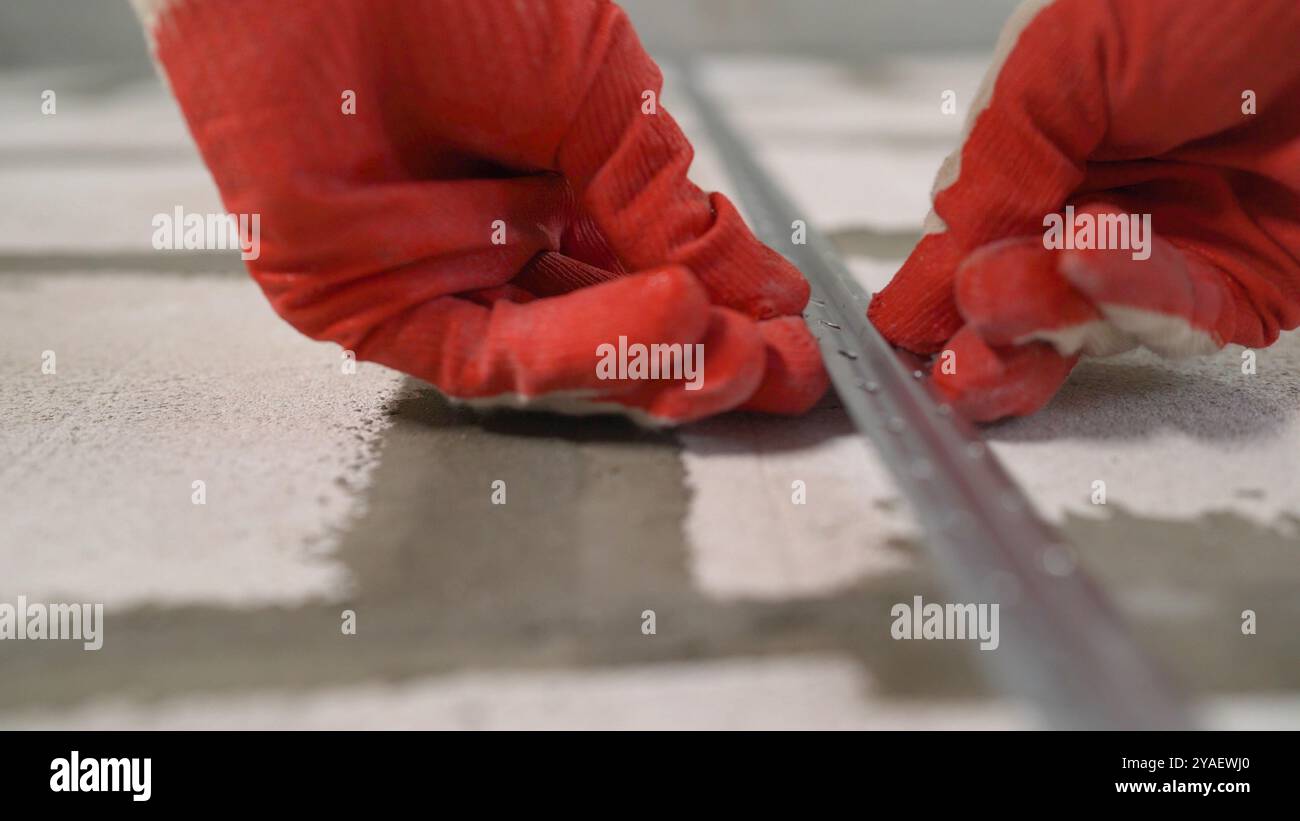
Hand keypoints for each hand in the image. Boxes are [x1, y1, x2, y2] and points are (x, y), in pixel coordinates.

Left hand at [136, 0, 827, 424]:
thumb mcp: (602, 102)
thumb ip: (672, 208)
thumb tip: (769, 291)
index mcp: (558, 193)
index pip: (655, 284)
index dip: (732, 322)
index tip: (802, 351)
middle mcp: (501, 248)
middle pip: (609, 342)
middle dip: (703, 364)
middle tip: (778, 372)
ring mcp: (437, 281)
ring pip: (556, 365)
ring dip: (652, 364)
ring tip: (729, 348)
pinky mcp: (368, 307)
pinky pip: (482, 358)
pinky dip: (575, 352)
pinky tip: (660, 321)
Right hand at [868, 0, 1299, 420]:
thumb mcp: (1063, 53)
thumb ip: (995, 159)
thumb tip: (943, 254)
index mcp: (1038, 144)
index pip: (965, 240)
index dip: (930, 292)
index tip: (902, 333)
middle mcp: (1096, 203)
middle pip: (1019, 306)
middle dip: (984, 338)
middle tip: (956, 362)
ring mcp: (1171, 250)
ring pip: (1091, 328)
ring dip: (1052, 319)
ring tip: (1031, 286)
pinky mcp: (1250, 283)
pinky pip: (1184, 320)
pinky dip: (1138, 302)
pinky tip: (1098, 263)